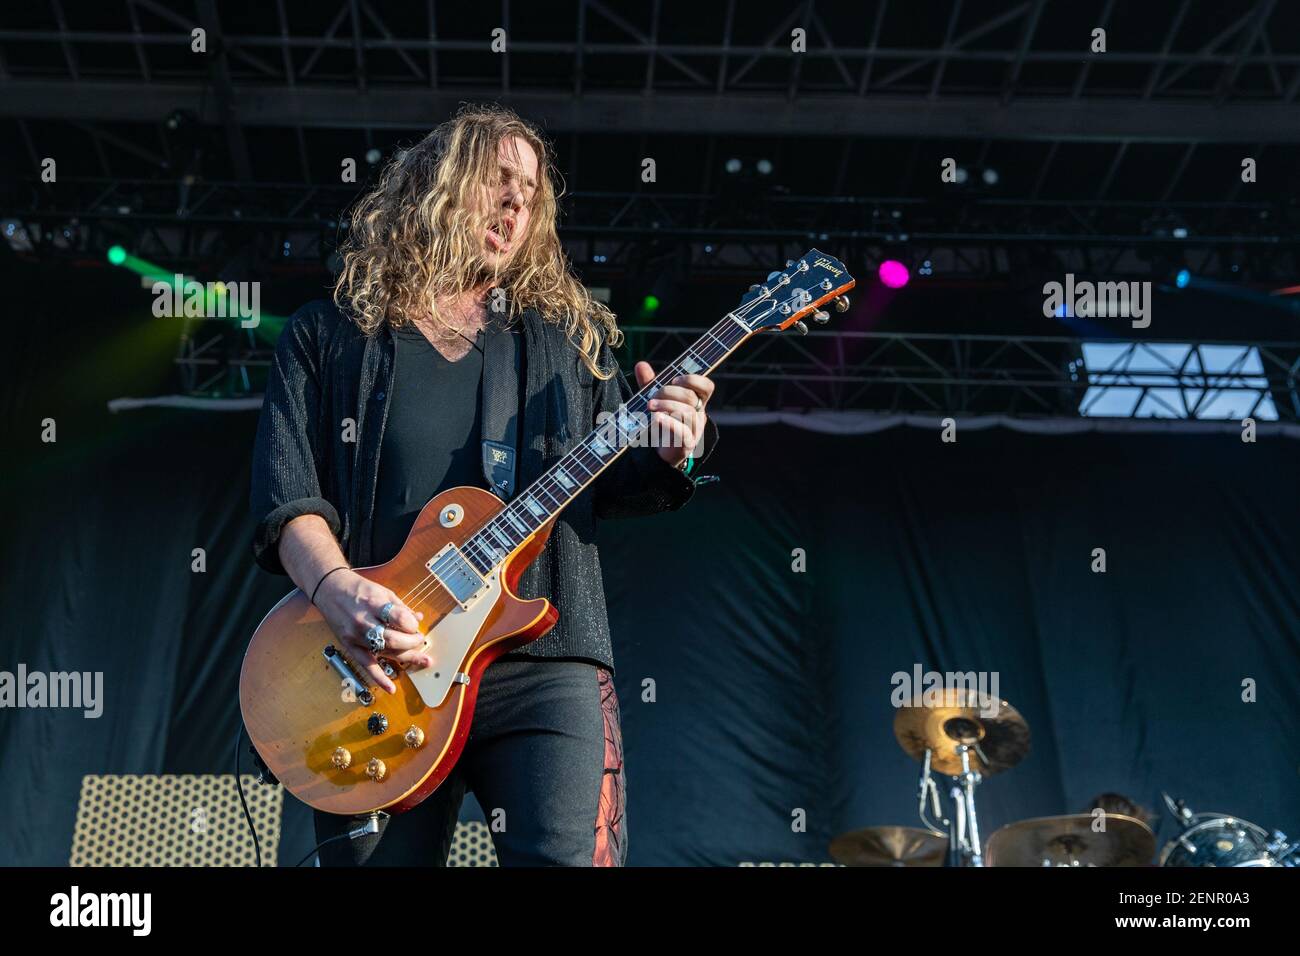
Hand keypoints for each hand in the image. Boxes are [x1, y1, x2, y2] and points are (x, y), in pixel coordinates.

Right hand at [313, 569, 426, 693]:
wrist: (330, 589)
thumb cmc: (358, 588)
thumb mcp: (383, 592)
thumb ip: (401, 607)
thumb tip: (418, 619)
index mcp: (373, 603)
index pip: (399, 618)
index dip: (412, 624)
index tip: (415, 624)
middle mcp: (363, 621)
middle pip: (394, 639)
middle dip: (413, 642)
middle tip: (419, 639)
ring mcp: (355, 636)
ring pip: (384, 652)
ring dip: (406, 657)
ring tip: (421, 659)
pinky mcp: (349, 646)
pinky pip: (366, 665)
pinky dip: (379, 678)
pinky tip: (391, 688)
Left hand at [634, 361, 713, 467]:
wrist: (659, 453)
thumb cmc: (661, 422)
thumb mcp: (655, 400)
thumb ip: (649, 383)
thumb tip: (640, 364)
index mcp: (696, 402)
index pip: (707, 386)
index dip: (693, 379)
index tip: (674, 379)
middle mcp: (699, 415)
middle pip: (691, 398)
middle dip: (669, 392)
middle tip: (652, 396)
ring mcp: (695, 430)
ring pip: (687, 413)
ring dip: (666, 406)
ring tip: (649, 406)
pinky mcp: (687, 444)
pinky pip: (683, 432)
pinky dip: (669, 422)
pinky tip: (656, 418)